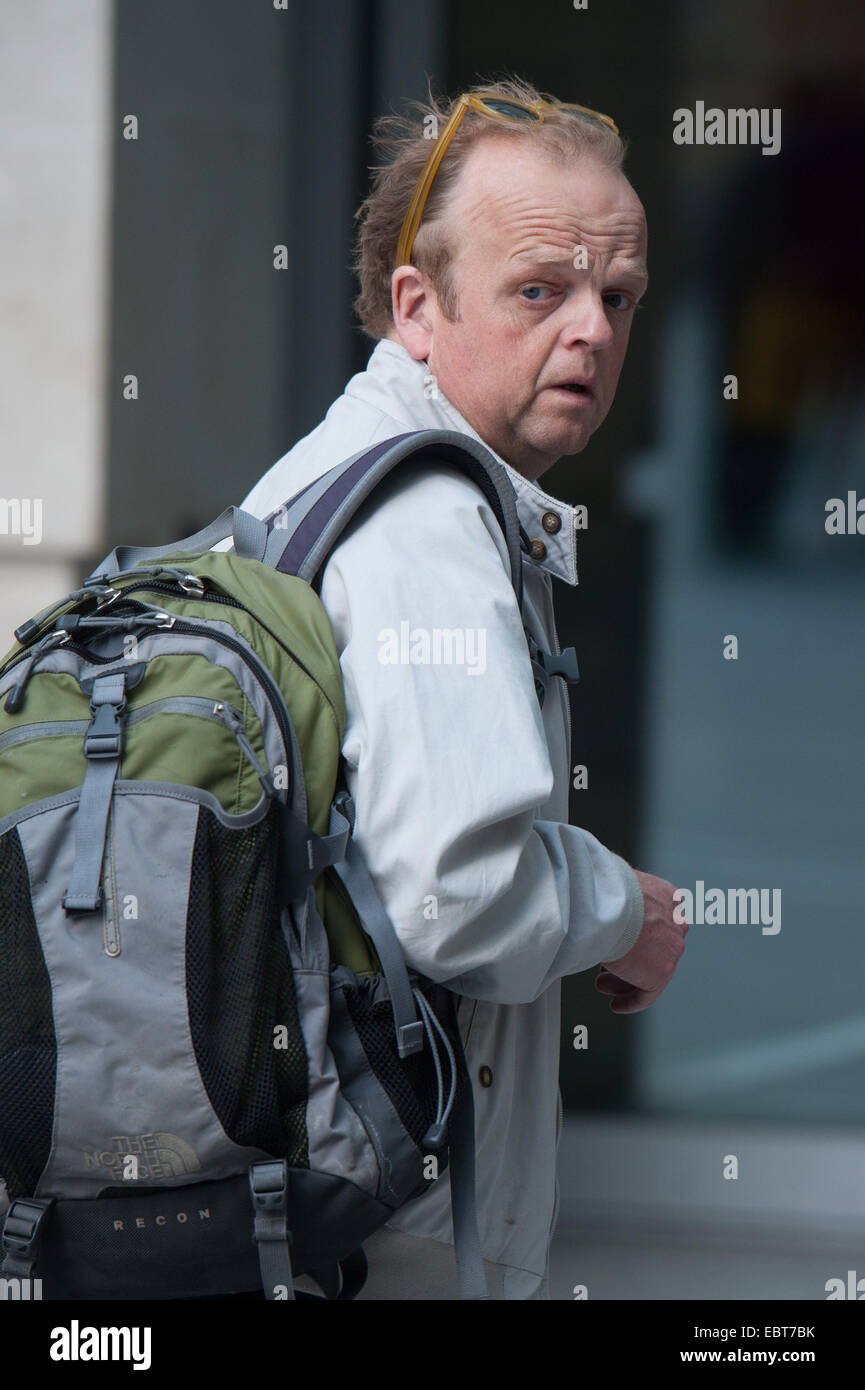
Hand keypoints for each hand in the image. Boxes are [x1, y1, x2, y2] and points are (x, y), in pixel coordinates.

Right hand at [594, 869, 686, 1013]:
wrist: (611, 904)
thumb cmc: (605, 891)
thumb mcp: (614, 889)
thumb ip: (617, 902)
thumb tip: (595, 908)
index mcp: (667, 897)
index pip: (657, 922)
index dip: (637, 938)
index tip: (625, 946)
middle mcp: (675, 923)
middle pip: (655, 949)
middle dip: (631, 960)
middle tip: (609, 969)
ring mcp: (672, 948)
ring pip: (651, 971)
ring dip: (626, 980)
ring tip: (604, 985)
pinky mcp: (662, 972)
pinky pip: (648, 993)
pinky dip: (632, 1000)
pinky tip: (618, 1004)